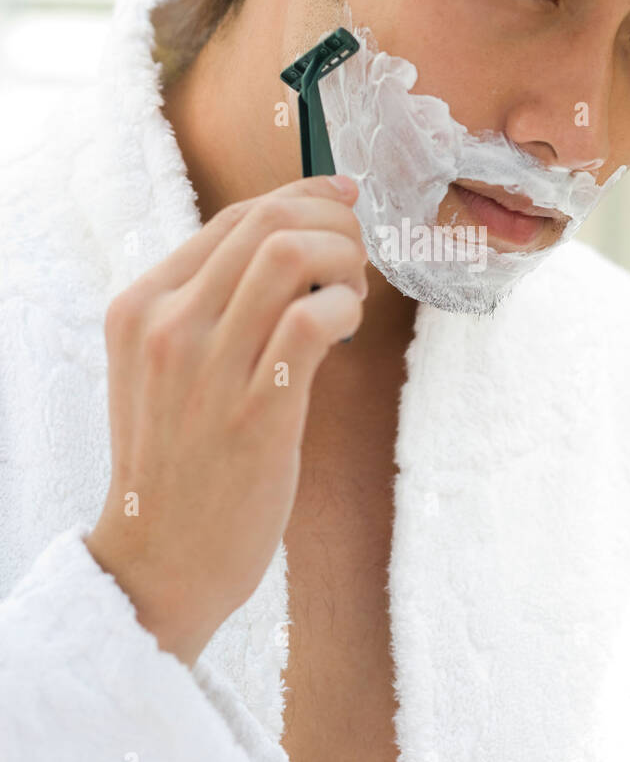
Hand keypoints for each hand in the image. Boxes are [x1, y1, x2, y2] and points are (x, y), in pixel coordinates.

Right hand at [85, 175, 366, 666]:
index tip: (339, 201)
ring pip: (291, 256)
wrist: (158, 562)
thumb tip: (284, 254)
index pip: (233, 219)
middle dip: (332, 221)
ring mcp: (207, 368)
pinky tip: (347, 327)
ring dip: (344, 260)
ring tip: (353, 293)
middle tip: (358, 253)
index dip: (301, 199)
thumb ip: (201, 312)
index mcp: (140, 307)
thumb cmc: (175, 466)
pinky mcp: (255, 411)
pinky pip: (314, 320)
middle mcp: (166, 326)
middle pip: (266, 223)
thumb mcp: (159, 373)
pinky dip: (346, 307)